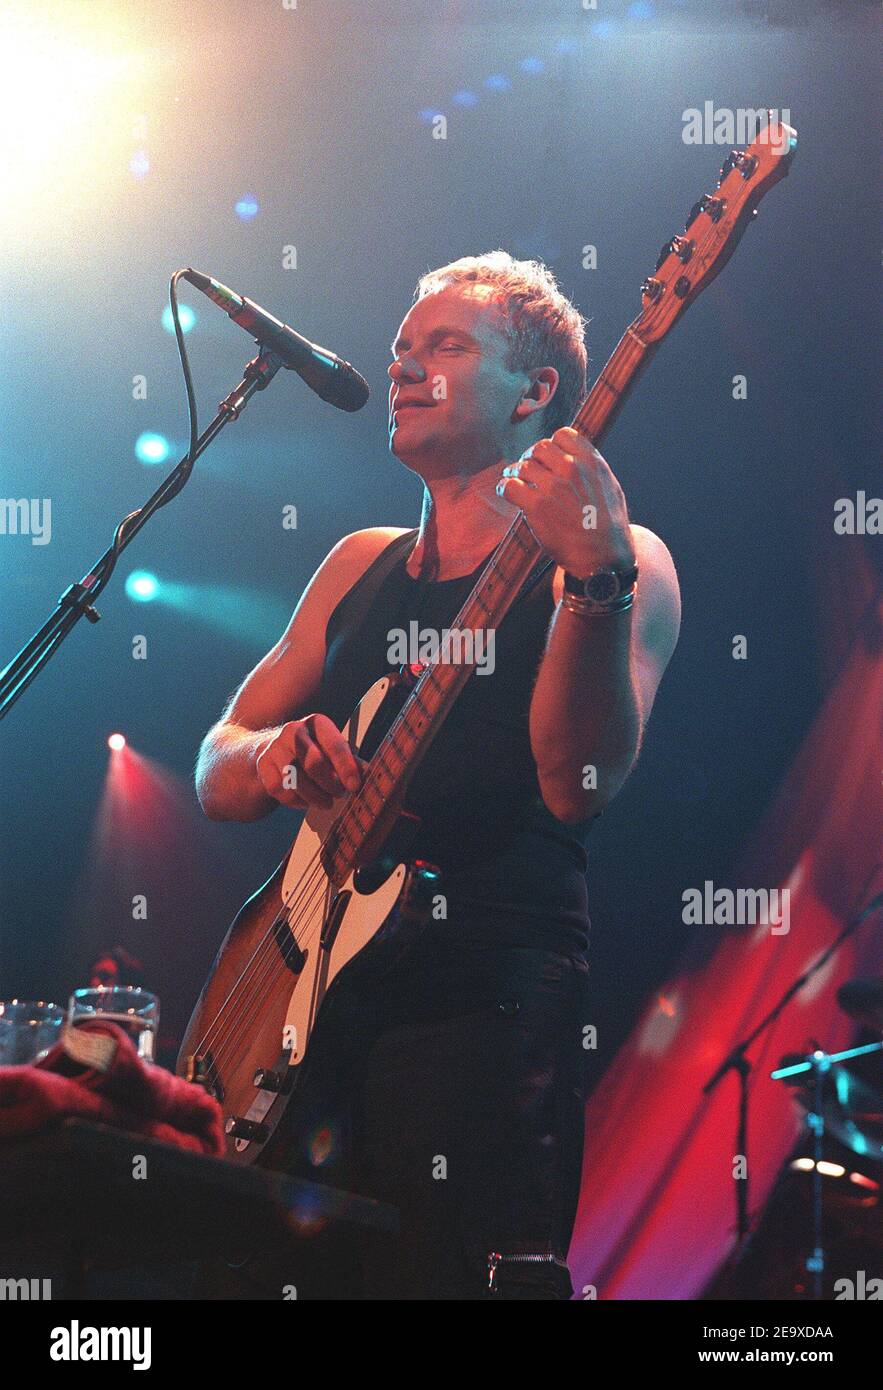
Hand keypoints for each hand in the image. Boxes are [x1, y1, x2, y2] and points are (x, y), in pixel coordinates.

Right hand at [255, 714, 367, 809]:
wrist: (272, 749)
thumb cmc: (312, 749)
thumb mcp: (332, 748)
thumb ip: (350, 759)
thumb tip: (368, 771)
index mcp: (316, 723)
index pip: (335, 744)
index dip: (346, 767)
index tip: (354, 786)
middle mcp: (293, 730)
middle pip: (314, 763)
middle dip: (330, 784)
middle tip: (339, 794)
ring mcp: (274, 747)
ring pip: (296, 780)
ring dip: (315, 796)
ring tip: (326, 802)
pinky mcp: (263, 765)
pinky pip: (281, 790)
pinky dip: (296, 800)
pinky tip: (305, 800)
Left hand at [496, 426, 635, 576]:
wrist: (603, 558)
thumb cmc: (608, 526)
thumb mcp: (610, 487)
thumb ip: (591, 467)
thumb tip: (574, 455)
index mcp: (591, 462)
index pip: (563, 435)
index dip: (552, 445)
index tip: (548, 457)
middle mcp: (572, 469)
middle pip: (540, 448)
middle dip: (532, 458)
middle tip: (528, 470)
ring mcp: (553, 487)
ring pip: (523, 465)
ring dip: (516, 473)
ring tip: (516, 481)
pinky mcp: (536, 506)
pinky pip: (510, 486)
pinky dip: (505, 488)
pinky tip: (508, 493)